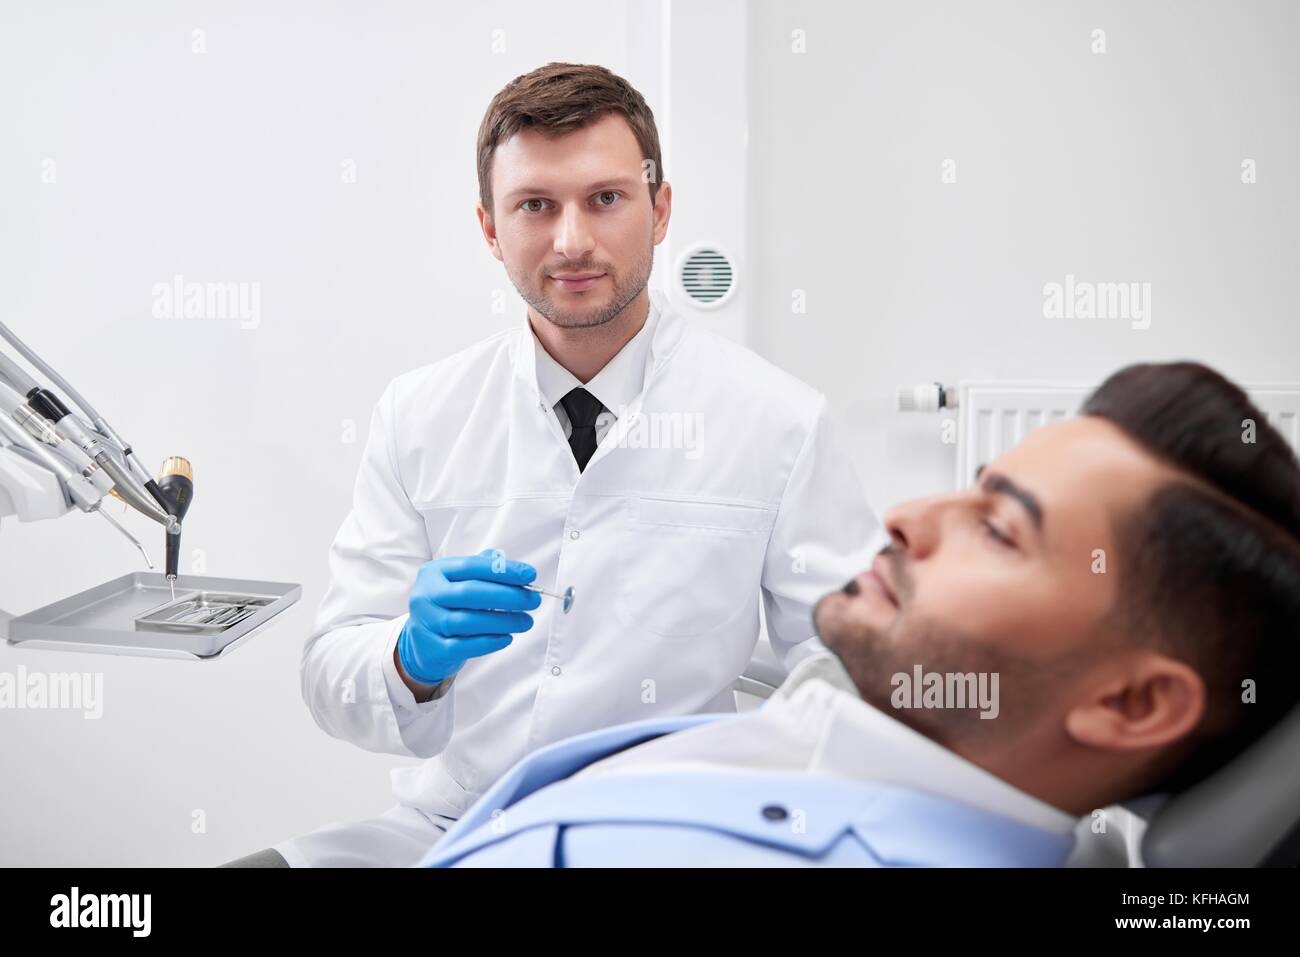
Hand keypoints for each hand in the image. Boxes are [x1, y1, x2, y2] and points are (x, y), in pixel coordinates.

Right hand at [396, 549, 539, 684]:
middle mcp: (426, 595)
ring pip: (468, 621)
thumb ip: (485, 571)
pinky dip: (489, 642)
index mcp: (434, 572)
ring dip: (503, 621)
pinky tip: (507, 638)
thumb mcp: (460, 583)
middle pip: (470, 593)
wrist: (423, 645)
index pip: (472, 566)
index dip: (503, 571)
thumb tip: (518, 571)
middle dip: (507, 596)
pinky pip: (464, 646)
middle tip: (532, 600)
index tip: (530, 575)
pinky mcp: (432, 649)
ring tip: (525, 621)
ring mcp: (426, 623)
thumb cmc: (449, 607)